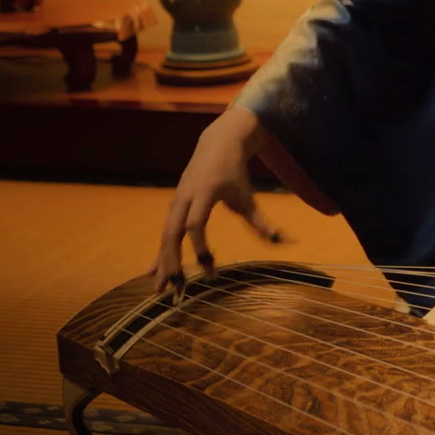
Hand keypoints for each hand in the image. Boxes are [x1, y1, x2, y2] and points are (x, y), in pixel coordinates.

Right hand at [152, 107, 280, 291]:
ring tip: (160, 290)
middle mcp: (185, 198)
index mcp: (204, 193)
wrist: (216, 145)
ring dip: (162, 263)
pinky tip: (152, 273)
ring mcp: (176, 202)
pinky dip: (159, 253)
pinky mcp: (173, 207)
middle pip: (172, 233)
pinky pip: (164, 233)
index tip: (209, 267)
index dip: (199, 247)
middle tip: (177, 288)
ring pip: (165, 236)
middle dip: (172, 261)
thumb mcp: (247, 195)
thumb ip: (260, 221)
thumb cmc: (235, 172)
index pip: (195, 224)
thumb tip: (281, 241)